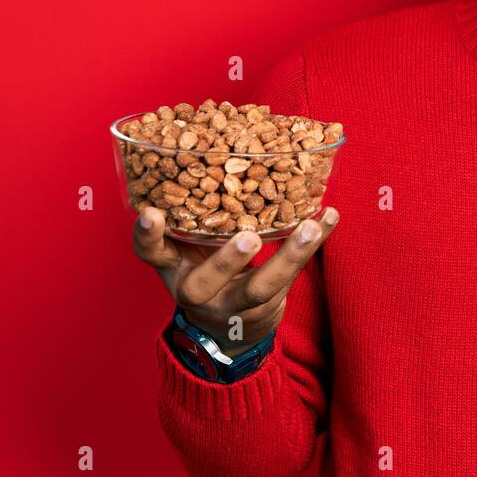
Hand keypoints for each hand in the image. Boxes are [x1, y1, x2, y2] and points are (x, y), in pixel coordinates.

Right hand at [132, 205, 338, 355]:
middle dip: (227, 261)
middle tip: (249, 238)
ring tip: (310, 228)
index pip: (151, 254)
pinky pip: (293, 277)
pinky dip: (313, 245)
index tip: (150, 213)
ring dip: (289, 256)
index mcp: (173, 267)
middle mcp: (198, 290)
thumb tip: (214, 146)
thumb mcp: (187, 247)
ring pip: (261, 287)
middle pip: (205, 283)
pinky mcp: (267, 306)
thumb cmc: (205, 268)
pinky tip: (329, 218)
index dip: (147, 236)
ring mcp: (233, 304)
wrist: (227, 330)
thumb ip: (191, 213)